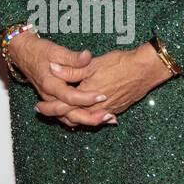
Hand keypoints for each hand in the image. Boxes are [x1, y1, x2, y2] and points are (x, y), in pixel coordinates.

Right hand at [6, 32, 109, 128]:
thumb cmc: (39, 51)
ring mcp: (50, 101)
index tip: (102, 95)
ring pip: (69, 119)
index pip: (70, 97)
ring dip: (87, 121)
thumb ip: (72, 57)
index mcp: (50, 84)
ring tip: (107, 119)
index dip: (87, 97)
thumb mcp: (56, 51)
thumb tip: (87, 56)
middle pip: (70, 115)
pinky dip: (80, 119)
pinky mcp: (53, 102)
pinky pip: (66, 117)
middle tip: (109, 115)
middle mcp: (49, 97)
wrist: (23, 54)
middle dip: (90, 118)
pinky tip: (95, 118)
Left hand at [40, 43, 174, 121]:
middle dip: (57, 114)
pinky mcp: (116, 109)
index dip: (50, 107)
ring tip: (59, 113)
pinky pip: (97, 117)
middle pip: (72, 116)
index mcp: (87, 96)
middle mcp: (97, 108)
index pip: (64, 106)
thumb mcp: (92, 64)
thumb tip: (52, 68)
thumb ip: (71, 70)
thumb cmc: (119, 64)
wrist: (145, 70)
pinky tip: (82, 113)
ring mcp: (108, 110)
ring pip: (85, 119)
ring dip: (71, 116)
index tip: (38, 106)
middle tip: (43, 111)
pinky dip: (86, 116)